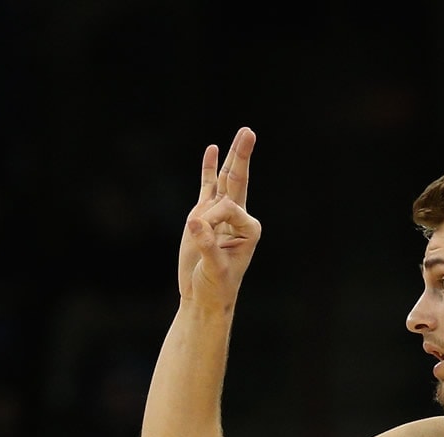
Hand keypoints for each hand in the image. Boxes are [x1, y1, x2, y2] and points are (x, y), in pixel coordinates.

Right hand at [179, 127, 260, 308]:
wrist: (204, 298)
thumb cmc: (215, 287)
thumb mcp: (213, 269)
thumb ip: (206, 246)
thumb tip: (195, 222)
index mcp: (249, 230)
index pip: (228, 208)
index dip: (210, 219)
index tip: (197, 233)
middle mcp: (238, 218)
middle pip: (238, 181)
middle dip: (242, 156)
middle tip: (249, 132)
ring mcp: (221, 215)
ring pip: (225, 180)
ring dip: (230, 157)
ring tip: (242, 134)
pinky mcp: (204, 216)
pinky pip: (207, 187)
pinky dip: (208, 169)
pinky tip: (212, 150)